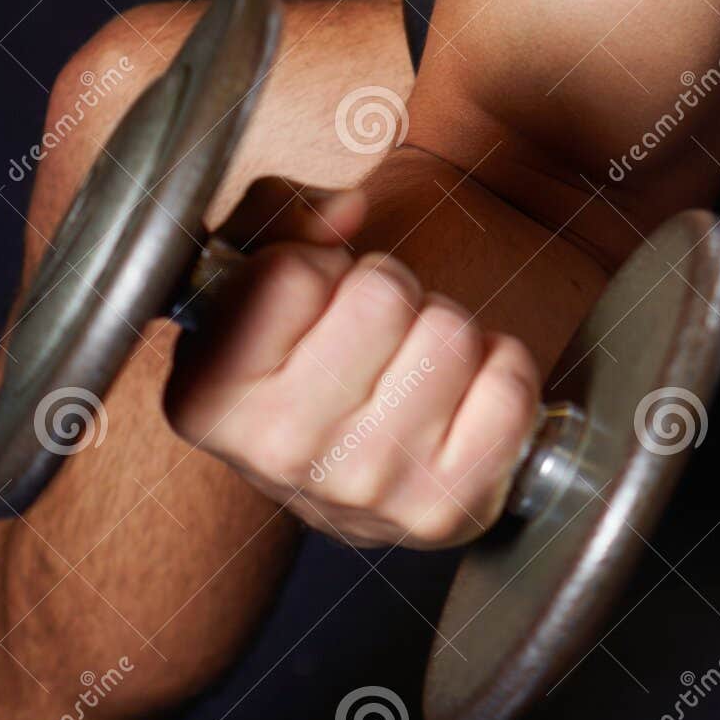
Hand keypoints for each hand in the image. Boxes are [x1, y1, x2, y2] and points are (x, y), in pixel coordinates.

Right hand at [164, 179, 541, 548]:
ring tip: (412, 363)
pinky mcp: (446, 508)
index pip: (292, 274)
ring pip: (449, 335)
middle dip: (390, 290)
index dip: (319, 265)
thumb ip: (279, 211)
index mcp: (211, 395)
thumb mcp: (257, 273)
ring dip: (442, 330)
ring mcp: (366, 487)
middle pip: (382, 297)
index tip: (317, 299)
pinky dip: (498, 369)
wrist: (354, 468)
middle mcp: (280, 453)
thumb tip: (348, 211)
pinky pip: (509, 388)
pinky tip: (461, 394)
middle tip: (375, 330)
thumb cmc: (307, 354)